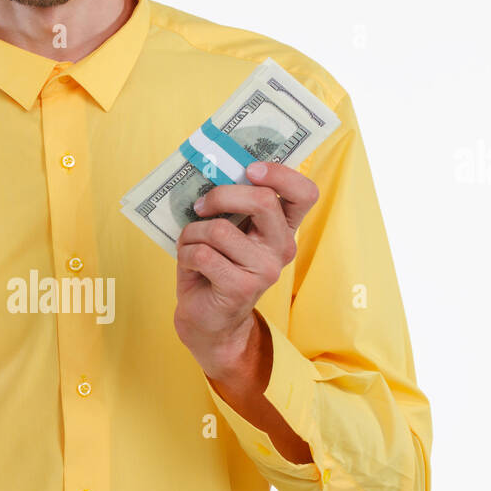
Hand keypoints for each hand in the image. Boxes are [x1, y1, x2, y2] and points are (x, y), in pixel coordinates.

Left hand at [173, 161, 318, 375]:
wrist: (209, 321)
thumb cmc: (215, 268)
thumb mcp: (229, 232)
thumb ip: (232, 206)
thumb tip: (212, 172)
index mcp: (283, 228)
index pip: (304, 193)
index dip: (280, 174)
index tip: (250, 169)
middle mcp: (282, 248)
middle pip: (262, 201)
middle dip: (221, 195)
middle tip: (201, 205)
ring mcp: (265, 270)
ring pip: (220, 230)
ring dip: (193, 233)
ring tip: (190, 245)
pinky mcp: (241, 287)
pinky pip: (204, 254)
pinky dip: (187, 254)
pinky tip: (190, 265)